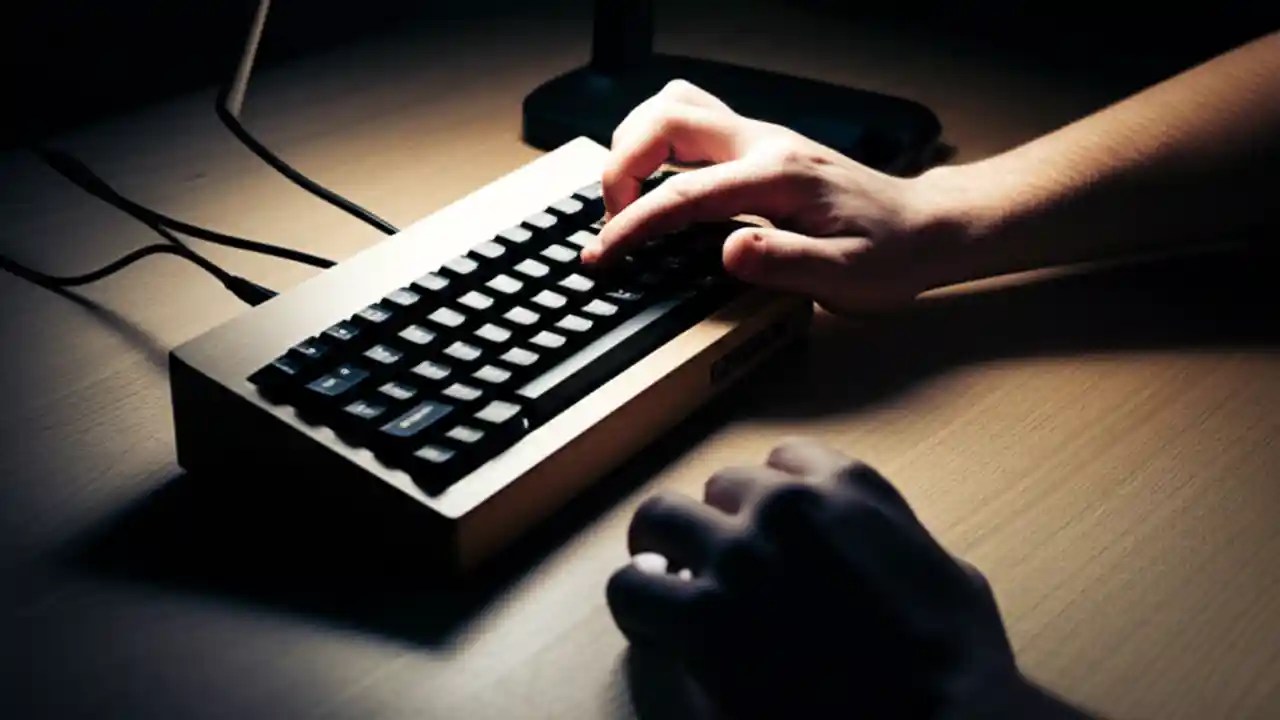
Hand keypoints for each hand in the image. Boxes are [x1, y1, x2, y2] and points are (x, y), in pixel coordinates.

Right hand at [583, 80, 965, 314]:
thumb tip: (728, 252)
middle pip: (665, 120)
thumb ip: (786, 263)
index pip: (683, 193)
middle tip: (614, 224)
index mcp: (778, 177)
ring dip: (634, 143)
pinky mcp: (757, 143)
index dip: (633, 225)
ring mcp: (759, 136)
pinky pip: (692, 116)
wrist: (924, 227)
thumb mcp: (848, 276)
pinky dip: (658, 139)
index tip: (604, 255)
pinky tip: (656, 177)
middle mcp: (763, 143)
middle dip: (620, 169)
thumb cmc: (890, 254)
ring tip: (627, 198)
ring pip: (674, 105)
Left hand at [607, 438, 1074, 719]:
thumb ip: (896, 540)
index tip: (763, 527)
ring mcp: (741, 555)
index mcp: (850, 487)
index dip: (768, 499)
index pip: (783, 459)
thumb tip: (878, 549)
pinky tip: (652, 622)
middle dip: (717, 524)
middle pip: (718, 486)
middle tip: (716, 565)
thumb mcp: (948, 574)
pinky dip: (638, 601)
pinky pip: (633, 586)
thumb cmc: (959, 665)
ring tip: (668, 584)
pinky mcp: (705, 617)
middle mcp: (788, 505)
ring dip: (664, 550)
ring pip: (662, 518)